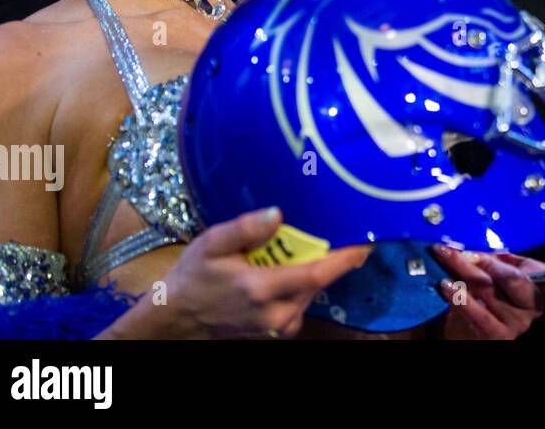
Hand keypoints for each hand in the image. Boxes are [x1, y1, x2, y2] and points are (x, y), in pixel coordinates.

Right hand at [121, 207, 370, 338]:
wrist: (178, 315)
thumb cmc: (194, 275)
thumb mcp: (212, 243)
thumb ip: (245, 228)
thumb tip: (277, 213)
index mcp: (261, 288)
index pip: (317, 273)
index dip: (345, 257)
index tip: (366, 239)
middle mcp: (276, 312)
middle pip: (320, 281)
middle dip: (333, 257)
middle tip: (341, 229)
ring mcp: (277, 325)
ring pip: (312, 292)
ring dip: (318, 270)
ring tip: (316, 244)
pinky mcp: (277, 330)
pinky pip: (302, 302)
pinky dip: (305, 283)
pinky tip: (296, 266)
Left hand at [429, 246, 544, 339]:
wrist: (468, 328)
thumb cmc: (488, 291)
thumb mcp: (500, 269)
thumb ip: (496, 257)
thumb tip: (475, 247)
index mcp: (542, 285)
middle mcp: (535, 307)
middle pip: (517, 280)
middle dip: (488, 262)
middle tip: (464, 251)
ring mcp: (517, 324)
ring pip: (490, 290)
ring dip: (464, 271)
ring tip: (446, 257)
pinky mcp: (496, 336)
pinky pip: (476, 312)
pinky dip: (458, 295)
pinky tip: (447, 285)